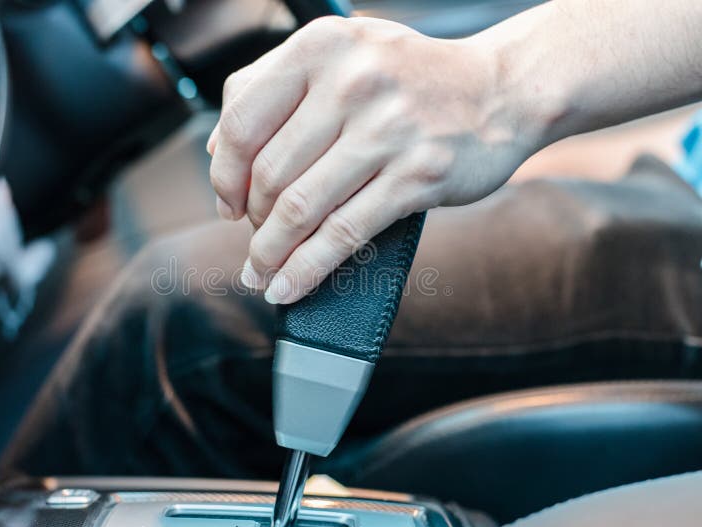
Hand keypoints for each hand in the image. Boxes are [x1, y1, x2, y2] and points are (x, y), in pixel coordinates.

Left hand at [208, 16, 537, 303]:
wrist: (502, 90)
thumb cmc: (411, 79)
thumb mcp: (341, 54)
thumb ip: (272, 86)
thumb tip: (216, 148)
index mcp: (322, 47)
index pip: (242, 120)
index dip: (224, 174)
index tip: (227, 204)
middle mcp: (352, 83)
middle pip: (270, 173)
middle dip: (253, 221)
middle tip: (255, 240)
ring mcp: (387, 130)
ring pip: (300, 209)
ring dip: (269, 254)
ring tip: (259, 274)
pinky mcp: (416, 177)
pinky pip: (344, 234)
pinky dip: (307, 269)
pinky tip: (288, 287)